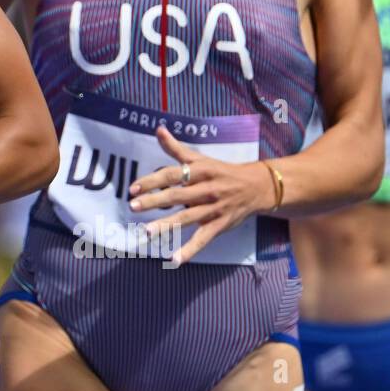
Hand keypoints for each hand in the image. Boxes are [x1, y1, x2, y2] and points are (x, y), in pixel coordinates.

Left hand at [126, 126, 274, 265]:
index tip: (133, 187)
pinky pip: (203, 239)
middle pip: (177, 196)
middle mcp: (206, 189)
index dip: (153, 181)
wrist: (256, 187)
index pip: (173, 174)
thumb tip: (158, 129)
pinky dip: (190, 250)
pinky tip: (174, 260)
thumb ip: (176, 148)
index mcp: (200, 171)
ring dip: (167, 226)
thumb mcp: (200, 158)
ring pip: (187, 218)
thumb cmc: (221, 172)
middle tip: (133, 206)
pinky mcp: (219, 225)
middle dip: (154, 201)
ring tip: (146, 232)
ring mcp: (213, 209)